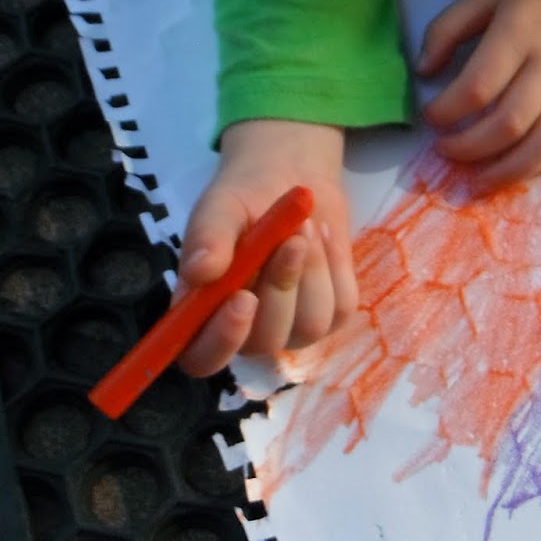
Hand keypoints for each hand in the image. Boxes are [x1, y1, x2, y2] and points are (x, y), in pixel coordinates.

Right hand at [174, 118, 355, 375]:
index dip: (222, 340)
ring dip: (313, 271)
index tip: (244, 298)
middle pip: (265, 342)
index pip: (202, 358)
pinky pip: (342, 307)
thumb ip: (207, 237)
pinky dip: (336, 265)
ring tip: (304, 226)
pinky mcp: (330, 316)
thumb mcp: (220, 208)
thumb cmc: (244, 199)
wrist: (293, 182)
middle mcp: (245, 330)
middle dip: (281, 287)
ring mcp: (290, 328)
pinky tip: (323, 236)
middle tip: (290, 236)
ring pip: (309, 326)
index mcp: (203, 313)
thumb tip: (198, 272)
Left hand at [417, 0, 540, 187]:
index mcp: (519, 33)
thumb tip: (423, 71)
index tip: (430, 116)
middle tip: (445, 150)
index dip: (447, 111)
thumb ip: (447, 29)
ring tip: (477, 179)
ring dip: (506, 170)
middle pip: (509, 123)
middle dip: (469, 147)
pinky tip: (518, 171)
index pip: (478, 86)